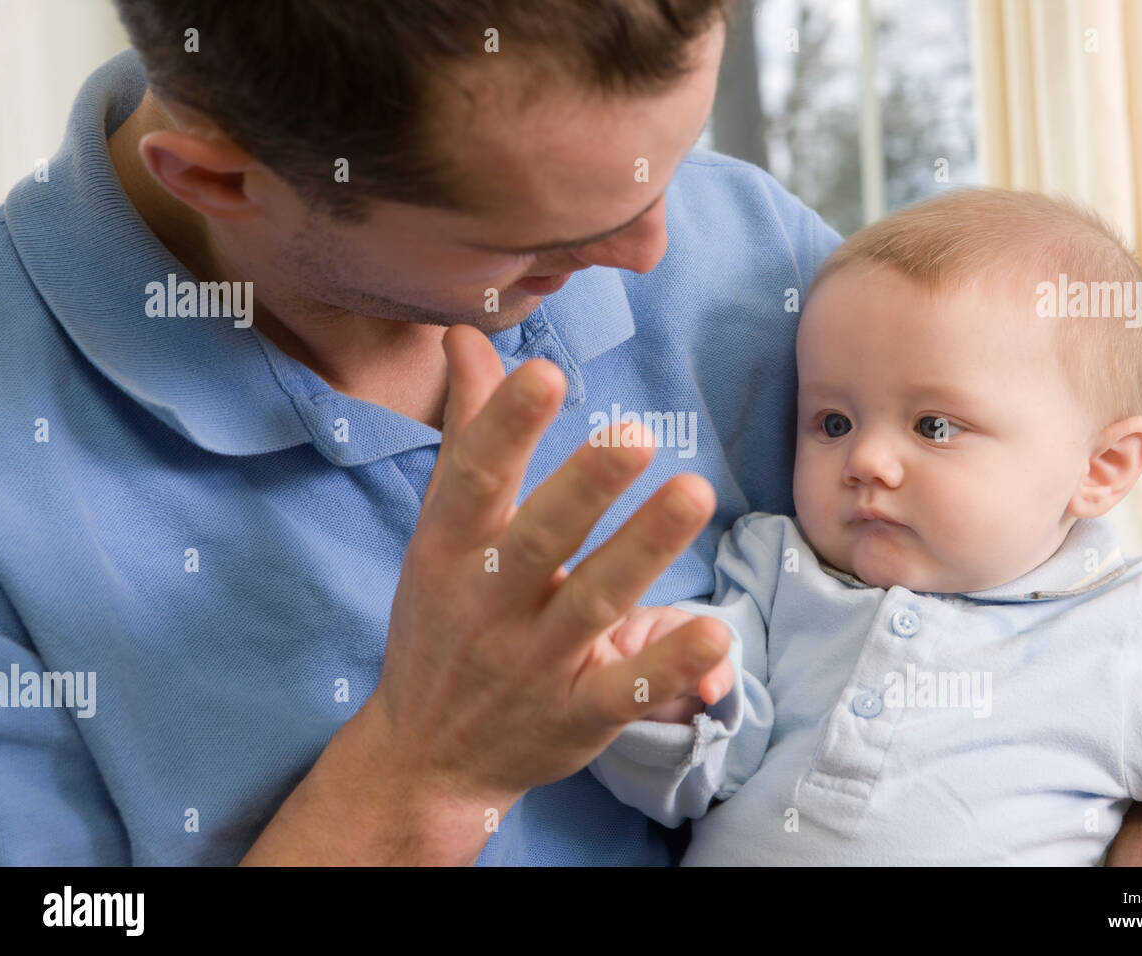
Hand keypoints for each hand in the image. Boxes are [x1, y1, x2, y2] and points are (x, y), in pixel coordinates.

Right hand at [245, 325, 730, 864]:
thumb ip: (469, 433)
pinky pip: (624, 690)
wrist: (426, 755)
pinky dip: (669, 665)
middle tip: (636, 435)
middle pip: (539, 539)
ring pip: (592, 603)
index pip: (472, 481)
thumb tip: (468, 337)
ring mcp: (532, 663)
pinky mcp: (575, 715)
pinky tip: (715, 631)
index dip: (505, 427)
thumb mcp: (441, 532)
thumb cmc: (442, 620)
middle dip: (584, 488)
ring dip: (643, 550)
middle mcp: (488, 603)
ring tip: (692, 492)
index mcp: (450, 550)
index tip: (542, 374)